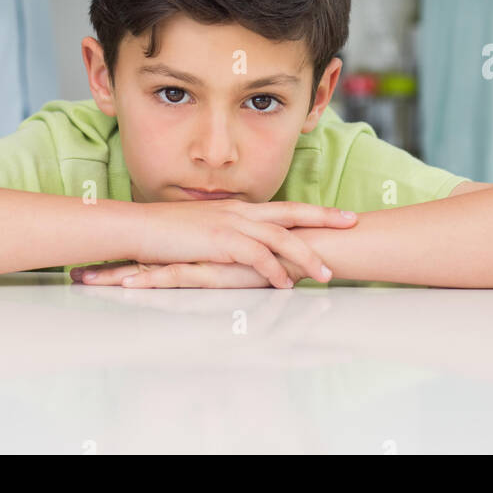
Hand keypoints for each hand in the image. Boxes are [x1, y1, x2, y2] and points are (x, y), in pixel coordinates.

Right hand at [110, 199, 356, 288]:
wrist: (139, 228)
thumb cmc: (168, 234)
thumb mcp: (205, 232)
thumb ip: (229, 237)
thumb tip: (248, 249)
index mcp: (239, 209)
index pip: (284, 209)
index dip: (314, 212)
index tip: (340, 215)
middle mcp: (239, 212)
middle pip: (292, 213)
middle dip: (325, 218)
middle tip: (353, 221)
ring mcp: (230, 224)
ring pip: (279, 237)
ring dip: (305, 255)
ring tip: (326, 274)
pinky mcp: (218, 240)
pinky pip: (254, 255)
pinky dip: (272, 269)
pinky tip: (284, 283)